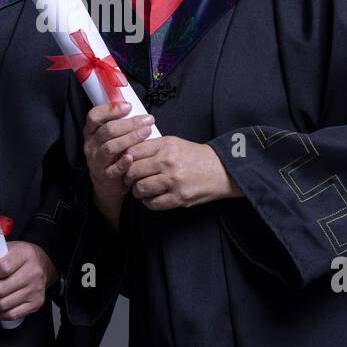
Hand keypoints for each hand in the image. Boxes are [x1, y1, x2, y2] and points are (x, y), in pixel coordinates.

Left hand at [0, 242, 56, 321]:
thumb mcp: (2, 251)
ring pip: (3, 304)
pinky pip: (12, 314)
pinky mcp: (35, 304)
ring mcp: (35, 290)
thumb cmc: (19, 257)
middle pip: (0, 289)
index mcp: (24, 254)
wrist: (43, 266)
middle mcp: (33, 273)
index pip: (3, 268)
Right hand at [83, 101, 155, 228]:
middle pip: (107, 130)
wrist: (107, 184)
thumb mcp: (112, 138)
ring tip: (146, 132)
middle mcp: (91, 145)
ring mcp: (96, 161)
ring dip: (129, 138)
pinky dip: (123, 162)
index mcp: (91, 132)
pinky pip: (113, 169)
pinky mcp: (104, 175)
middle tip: (146, 120)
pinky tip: (132, 156)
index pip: (94, 116)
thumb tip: (138, 110)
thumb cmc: (113, 156)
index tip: (128, 106)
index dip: (110, 109)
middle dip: (129, 123)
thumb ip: (120, 125)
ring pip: (110, 147)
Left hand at [120, 136, 242, 210]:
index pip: (133, 152)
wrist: (221, 170)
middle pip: (133, 171)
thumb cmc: (195, 156)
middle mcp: (168, 162)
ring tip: (141, 188)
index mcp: (166, 146)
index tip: (125, 163)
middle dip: (128, 177)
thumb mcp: (174, 143)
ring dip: (137, 191)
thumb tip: (128, 152)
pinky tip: (152, 197)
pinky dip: (149, 202)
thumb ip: (152, 146)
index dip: (125, 159)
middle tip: (130, 179)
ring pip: (140, 188)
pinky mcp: (179, 197)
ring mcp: (173, 181)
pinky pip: (153, 203)